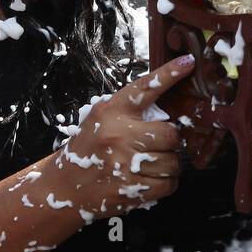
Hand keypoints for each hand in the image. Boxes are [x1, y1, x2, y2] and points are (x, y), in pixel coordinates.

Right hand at [51, 54, 195, 214]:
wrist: (64, 188)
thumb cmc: (87, 151)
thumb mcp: (99, 120)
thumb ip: (127, 111)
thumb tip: (165, 109)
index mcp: (112, 112)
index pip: (145, 87)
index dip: (169, 74)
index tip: (188, 62)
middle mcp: (120, 135)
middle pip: (171, 133)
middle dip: (170, 141)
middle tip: (158, 144)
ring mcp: (126, 163)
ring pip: (173, 161)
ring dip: (168, 164)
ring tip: (149, 164)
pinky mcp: (132, 189)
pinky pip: (169, 183)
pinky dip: (165, 182)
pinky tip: (149, 178)